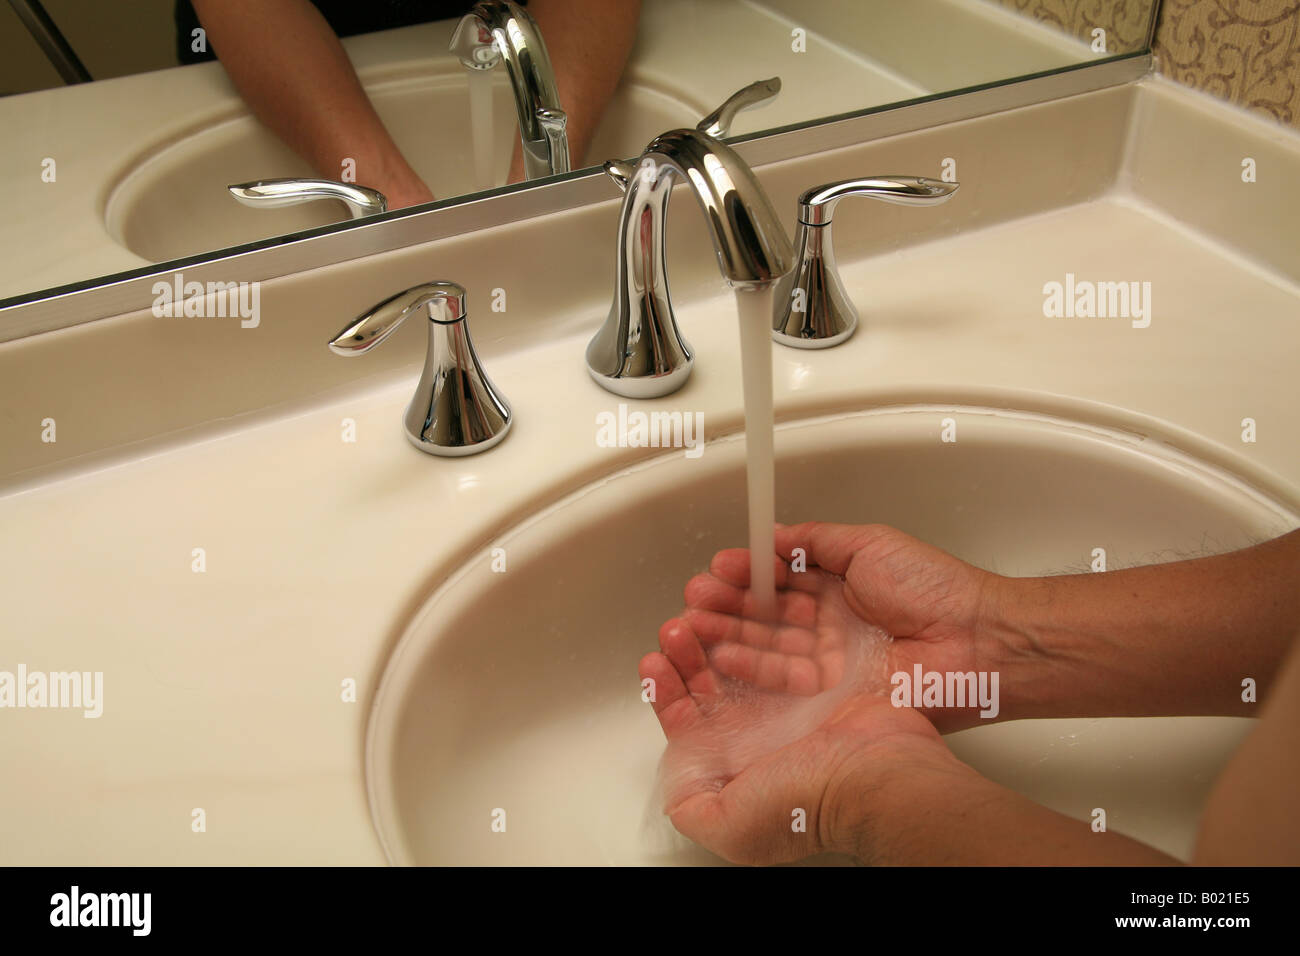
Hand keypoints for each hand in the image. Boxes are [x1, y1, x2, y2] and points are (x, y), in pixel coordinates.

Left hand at [639, 607, 945, 864]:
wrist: (881, 774)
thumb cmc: (809, 801)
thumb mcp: (734, 827)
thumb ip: (693, 810)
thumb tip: (673, 796)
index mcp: (737, 761)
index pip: (688, 720)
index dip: (667, 691)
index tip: (655, 664)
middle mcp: (761, 731)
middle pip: (710, 681)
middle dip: (687, 652)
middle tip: (676, 628)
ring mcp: (790, 700)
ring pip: (740, 654)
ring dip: (715, 631)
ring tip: (697, 613)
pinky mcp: (820, 672)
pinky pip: (779, 637)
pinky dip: (757, 620)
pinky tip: (739, 608)